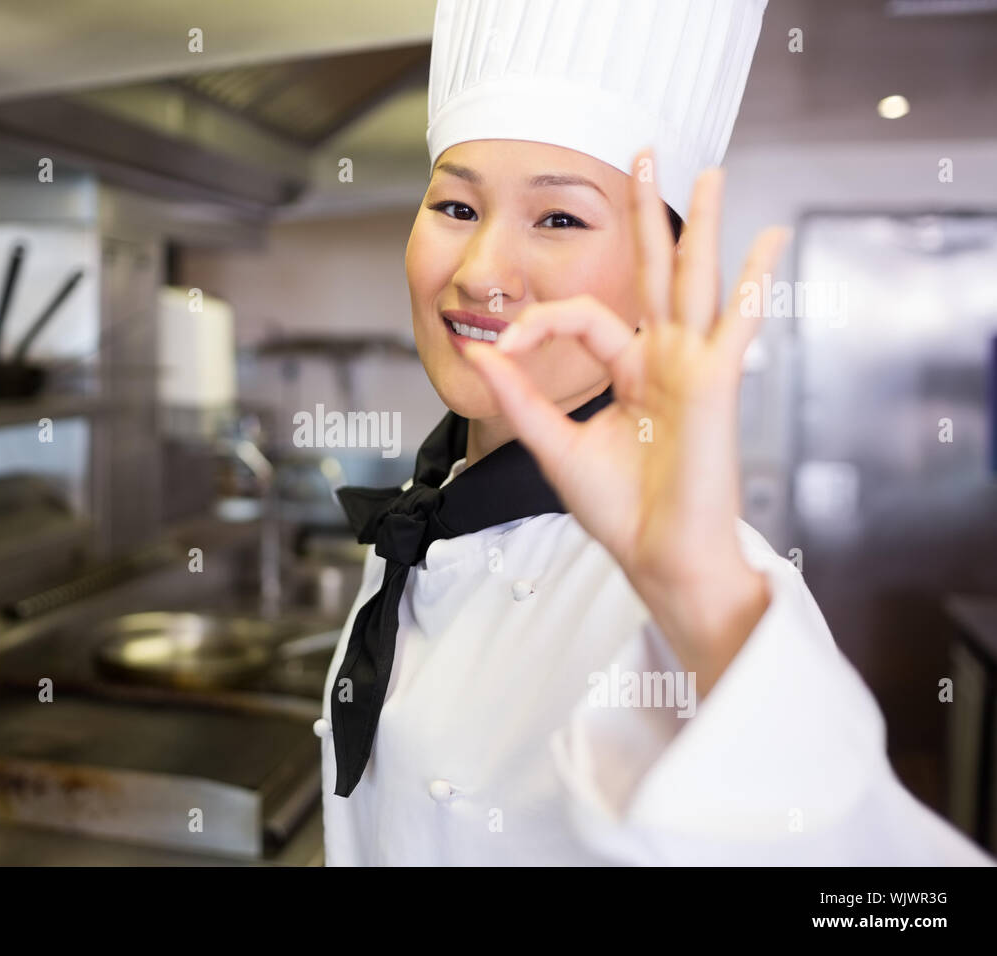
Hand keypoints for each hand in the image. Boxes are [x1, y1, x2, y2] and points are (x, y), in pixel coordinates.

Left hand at [463, 150, 788, 689]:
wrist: (656, 554)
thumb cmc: (618, 510)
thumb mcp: (554, 445)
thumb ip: (519, 395)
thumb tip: (482, 350)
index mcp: (630, 372)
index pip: (582, 318)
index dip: (537, 325)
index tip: (500, 348)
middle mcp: (664, 360)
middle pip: (653, 273)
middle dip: (647, 216)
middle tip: (642, 155)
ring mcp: (693, 367)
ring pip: (696, 281)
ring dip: (701, 226)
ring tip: (708, 171)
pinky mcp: (715, 383)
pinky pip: (741, 322)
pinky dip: (757, 279)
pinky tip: (772, 238)